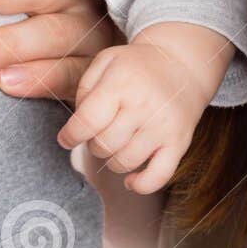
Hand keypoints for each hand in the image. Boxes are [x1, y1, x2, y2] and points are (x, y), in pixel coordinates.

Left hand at [59, 23, 230, 193]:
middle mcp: (142, 106)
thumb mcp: (105, 62)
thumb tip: (76, 127)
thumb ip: (84, 90)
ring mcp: (162, 127)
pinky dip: (140, 185)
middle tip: (98, 133)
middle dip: (93, 144)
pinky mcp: (179, 143)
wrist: (181, 63)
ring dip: (112, 160)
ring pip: (124, 162)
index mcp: (120, 84)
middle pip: (103, 145)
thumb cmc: (135, 65)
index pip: (87, 121)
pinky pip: (157, 177)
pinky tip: (130, 179)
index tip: (65, 139)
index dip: (70, 135)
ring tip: (115, 144)